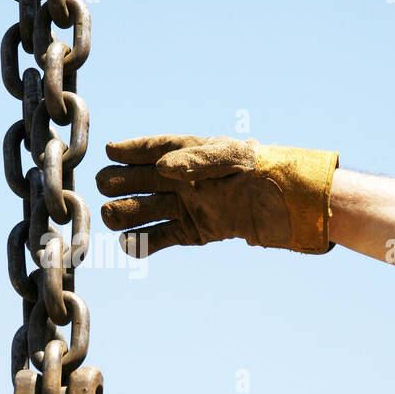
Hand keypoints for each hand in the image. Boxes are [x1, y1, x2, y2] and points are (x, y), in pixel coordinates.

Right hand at [96, 135, 338, 255]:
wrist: (290, 205)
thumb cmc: (263, 172)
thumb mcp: (232, 158)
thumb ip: (196, 161)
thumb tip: (162, 169)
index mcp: (194, 154)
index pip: (157, 148)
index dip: (132, 150)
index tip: (109, 151)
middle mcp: (186, 180)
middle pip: (144, 180)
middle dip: (122, 181)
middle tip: (104, 184)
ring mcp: (189, 206)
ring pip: (148, 210)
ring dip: (127, 213)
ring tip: (108, 216)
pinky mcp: (196, 231)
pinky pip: (164, 236)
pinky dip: (145, 242)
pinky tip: (128, 245)